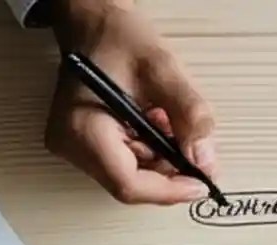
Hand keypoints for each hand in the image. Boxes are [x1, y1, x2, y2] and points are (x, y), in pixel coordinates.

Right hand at [46, 0, 217, 204]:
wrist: (94, 22)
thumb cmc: (118, 37)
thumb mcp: (163, 70)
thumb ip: (189, 115)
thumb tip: (206, 159)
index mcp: (82, 129)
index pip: (128, 183)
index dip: (169, 190)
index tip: (201, 183)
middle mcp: (70, 145)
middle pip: (129, 183)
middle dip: (169, 173)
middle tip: (198, 154)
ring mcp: (73, 147)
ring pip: (129, 175)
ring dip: (161, 160)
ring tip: (174, 126)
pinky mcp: (82, 144)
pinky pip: (122, 162)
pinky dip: (150, 151)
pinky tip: (159, 126)